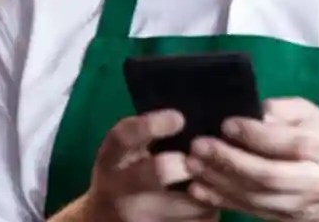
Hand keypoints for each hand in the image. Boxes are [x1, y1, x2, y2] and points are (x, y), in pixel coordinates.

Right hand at [87, 109, 219, 221]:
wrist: (102, 221)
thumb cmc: (123, 174)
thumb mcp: (123, 152)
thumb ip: (146, 134)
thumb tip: (194, 109)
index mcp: (110, 159)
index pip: (124, 137)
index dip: (151, 125)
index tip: (178, 118)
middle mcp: (120, 190)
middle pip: (158, 171)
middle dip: (185, 161)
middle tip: (200, 155)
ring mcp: (139, 218)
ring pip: (189, 202)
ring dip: (209, 184)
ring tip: (216, 172)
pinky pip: (198, 221)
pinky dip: (212, 208)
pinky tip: (213, 196)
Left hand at [183, 98, 318, 221]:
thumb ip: (286, 110)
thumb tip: (252, 109)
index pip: (284, 142)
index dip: (253, 133)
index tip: (226, 122)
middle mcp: (310, 180)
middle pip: (266, 175)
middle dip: (229, 161)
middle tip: (198, 145)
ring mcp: (297, 205)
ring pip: (254, 197)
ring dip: (218, 182)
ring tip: (191, 164)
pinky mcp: (285, 219)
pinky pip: (250, 211)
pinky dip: (222, 201)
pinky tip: (199, 189)